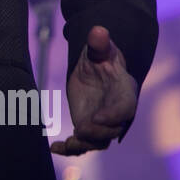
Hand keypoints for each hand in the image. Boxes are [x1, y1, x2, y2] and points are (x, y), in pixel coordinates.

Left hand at [50, 25, 138, 155]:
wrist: (97, 68)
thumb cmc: (103, 57)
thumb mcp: (101, 48)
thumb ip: (99, 43)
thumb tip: (98, 30)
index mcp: (125, 92)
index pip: (125, 108)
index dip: (114, 115)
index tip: (97, 118)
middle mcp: (116, 112)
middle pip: (112, 130)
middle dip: (97, 133)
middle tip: (80, 129)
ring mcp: (102, 123)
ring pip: (98, 141)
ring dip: (84, 145)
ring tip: (68, 143)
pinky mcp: (87, 127)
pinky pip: (82, 144)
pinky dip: (69, 149)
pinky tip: (54, 148)